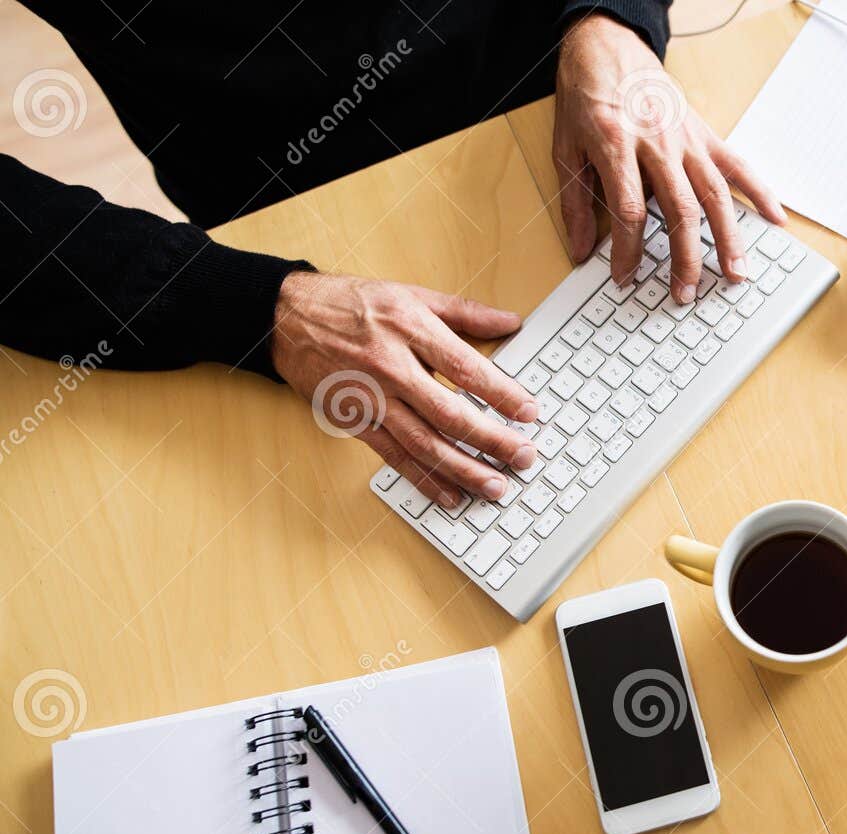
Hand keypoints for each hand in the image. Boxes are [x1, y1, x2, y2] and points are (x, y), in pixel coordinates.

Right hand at [271, 270, 534, 507]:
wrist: (285, 318)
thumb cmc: (351, 304)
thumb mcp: (410, 294)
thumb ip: (463, 312)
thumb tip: (511, 321)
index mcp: (409, 329)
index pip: (466, 368)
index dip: (502, 393)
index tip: (530, 412)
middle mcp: (390, 368)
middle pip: (450, 413)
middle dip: (492, 440)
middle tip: (524, 457)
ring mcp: (371, 400)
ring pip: (424, 443)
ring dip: (463, 470)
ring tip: (495, 487)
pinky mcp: (355, 423)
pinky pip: (394, 458)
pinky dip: (424, 480)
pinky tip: (451, 495)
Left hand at [553, 12, 785, 304]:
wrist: (607, 45)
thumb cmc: (585, 96)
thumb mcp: (565, 147)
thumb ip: (575, 203)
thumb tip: (581, 251)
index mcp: (617, 144)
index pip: (630, 211)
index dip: (628, 251)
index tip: (626, 277)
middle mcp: (657, 142)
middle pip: (680, 209)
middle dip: (686, 257)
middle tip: (686, 293)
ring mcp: (686, 137)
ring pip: (714, 193)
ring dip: (728, 237)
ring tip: (736, 272)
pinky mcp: (703, 132)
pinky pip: (736, 165)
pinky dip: (759, 192)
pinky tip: (775, 219)